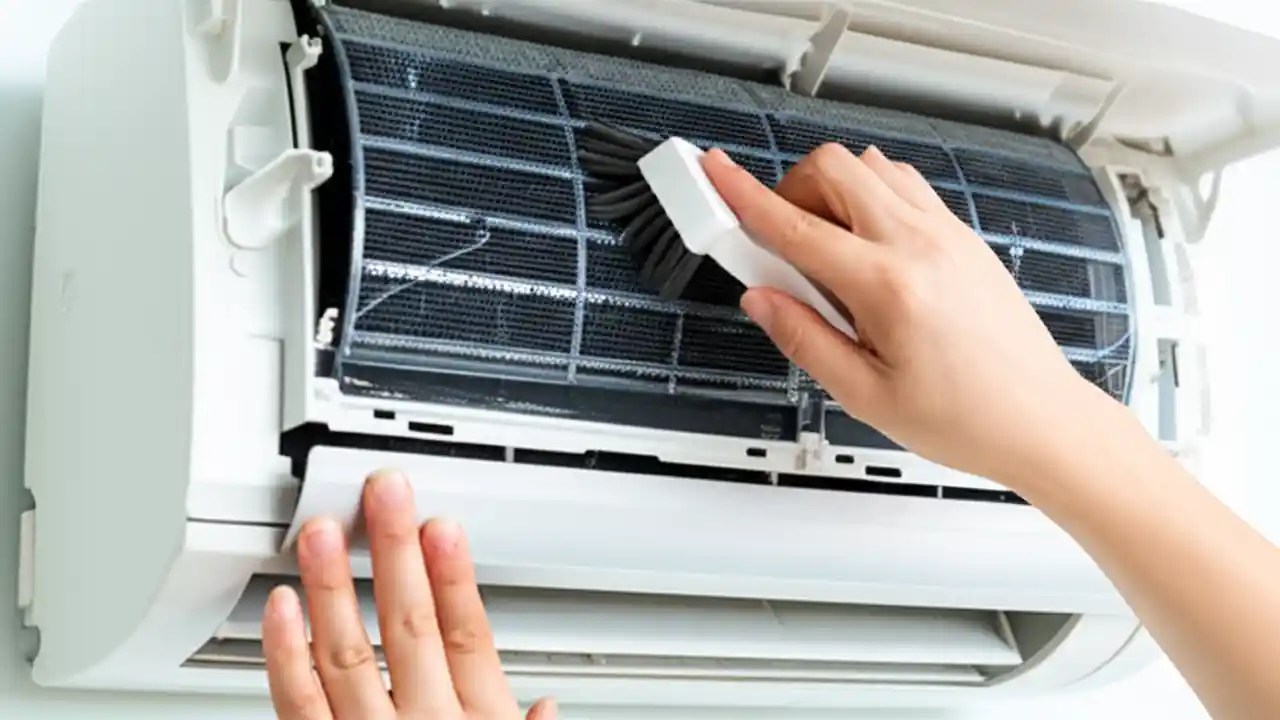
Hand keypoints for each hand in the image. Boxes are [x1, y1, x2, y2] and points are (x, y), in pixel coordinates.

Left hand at [261, 471, 553, 719]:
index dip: (455, 575)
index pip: (468, 634)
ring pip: (345, 652)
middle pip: (410, 624)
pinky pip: (297, 701)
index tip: (442, 525)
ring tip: (324, 533)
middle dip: (396, 550)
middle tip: (385, 495)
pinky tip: (283, 604)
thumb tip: (548, 709)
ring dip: (332, 585)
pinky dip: (285, 652)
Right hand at [702, 144, 1104, 483]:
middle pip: (834, 168)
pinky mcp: (965, 239)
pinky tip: (865, 250)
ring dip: (833, 191)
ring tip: (824, 251)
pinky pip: (906, 187)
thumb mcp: (865, 396)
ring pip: (872, 167)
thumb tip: (762, 301)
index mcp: (890, 287)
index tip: (715, 175)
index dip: (743, 197)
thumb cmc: (970, 418)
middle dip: (790, 190)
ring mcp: (949, 235)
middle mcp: (922, 245)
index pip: (795, 226)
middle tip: (778, 242)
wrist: (1044, 422)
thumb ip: (805, 339)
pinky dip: (872, 198)